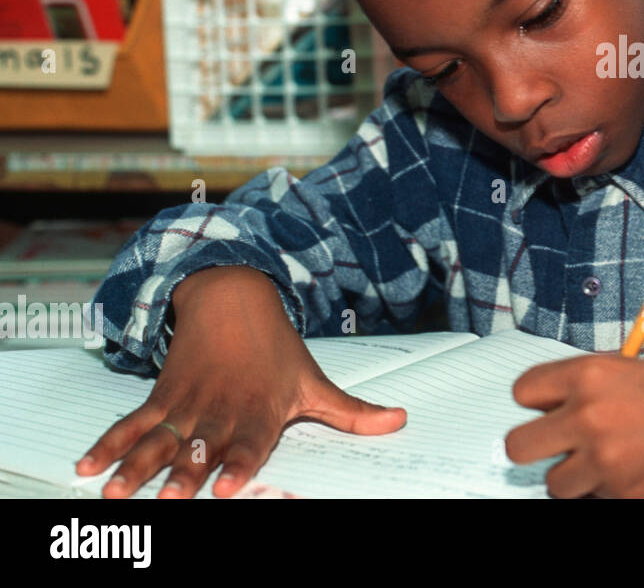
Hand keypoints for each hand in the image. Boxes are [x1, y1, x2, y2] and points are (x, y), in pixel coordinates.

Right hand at [75, 265, 406, 497]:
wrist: (235, 300)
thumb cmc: (278, 352)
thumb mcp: (315, 380)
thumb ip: (352, 412)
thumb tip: (400, 421)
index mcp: (260, 410)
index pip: (251, 443)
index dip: (239, 465)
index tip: (228, 489)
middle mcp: (221, 410)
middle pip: (200, 448)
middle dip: (183, 474)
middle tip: (168, 500)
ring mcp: (188, 404)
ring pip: (160, 439)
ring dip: (137, 465)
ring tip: (117, 491)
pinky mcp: (162, 397)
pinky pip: (132, 423)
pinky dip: (108, 444)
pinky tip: (87, 466)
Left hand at [506, 353, 643, 497]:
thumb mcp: (621, 370)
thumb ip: (578, 384)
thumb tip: (541, 405)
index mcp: (587, 376)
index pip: (522, 391)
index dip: (536, 402)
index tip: (548, 408)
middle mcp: (589, 417)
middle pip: (518, 446)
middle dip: (535, 447)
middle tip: (557, 445)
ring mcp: (603, 461)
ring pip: (555, 483)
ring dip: (577, 476)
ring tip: (606, 460)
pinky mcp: (621, 494)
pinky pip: (591, 501)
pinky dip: (606, 491)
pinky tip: (627, 473)